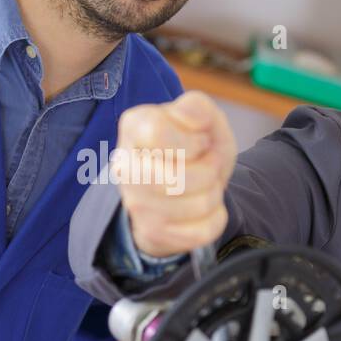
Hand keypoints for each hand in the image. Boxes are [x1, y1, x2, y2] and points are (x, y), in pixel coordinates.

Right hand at [113, 90, 236, 258]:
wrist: (187, 188)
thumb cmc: (195, 147)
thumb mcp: (206, 119)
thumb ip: (199, 107)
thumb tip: (190, 115)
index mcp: (133, 126)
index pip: (157, 134)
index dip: (192, 141)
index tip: (199, 142)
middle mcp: (125, 166)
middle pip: (179, 177)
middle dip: (209, 171)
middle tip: (206, 166)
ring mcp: (136, 204)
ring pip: (198, 205)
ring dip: (214, 193)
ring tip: (204, 185)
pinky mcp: (152, 233)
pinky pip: (203, 231)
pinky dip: (215, 218)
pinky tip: (202, 208)